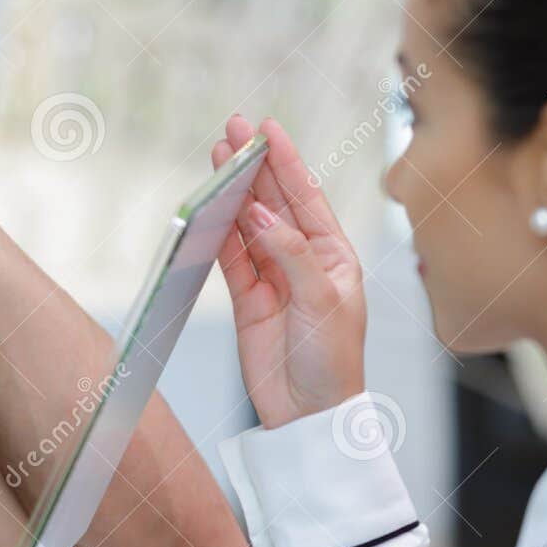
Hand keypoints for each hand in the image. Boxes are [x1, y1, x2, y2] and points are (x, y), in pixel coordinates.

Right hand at [213, 115, 365, 428]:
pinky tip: (210, 207)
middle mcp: (305, 261)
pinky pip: (230, 258)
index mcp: (336, 256)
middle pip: (274, 202)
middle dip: (254, 165)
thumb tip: (258, 213)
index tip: (268, 130)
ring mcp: (274, 279)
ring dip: (233, 193)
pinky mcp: (248, 301)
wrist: (310, 417)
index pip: (307, 198)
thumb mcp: (322, 302)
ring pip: (248, 225)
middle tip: (234, 129)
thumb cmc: (334, 364)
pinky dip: (219, 233)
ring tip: (216, 157)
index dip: (286, 161)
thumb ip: (289, 253)